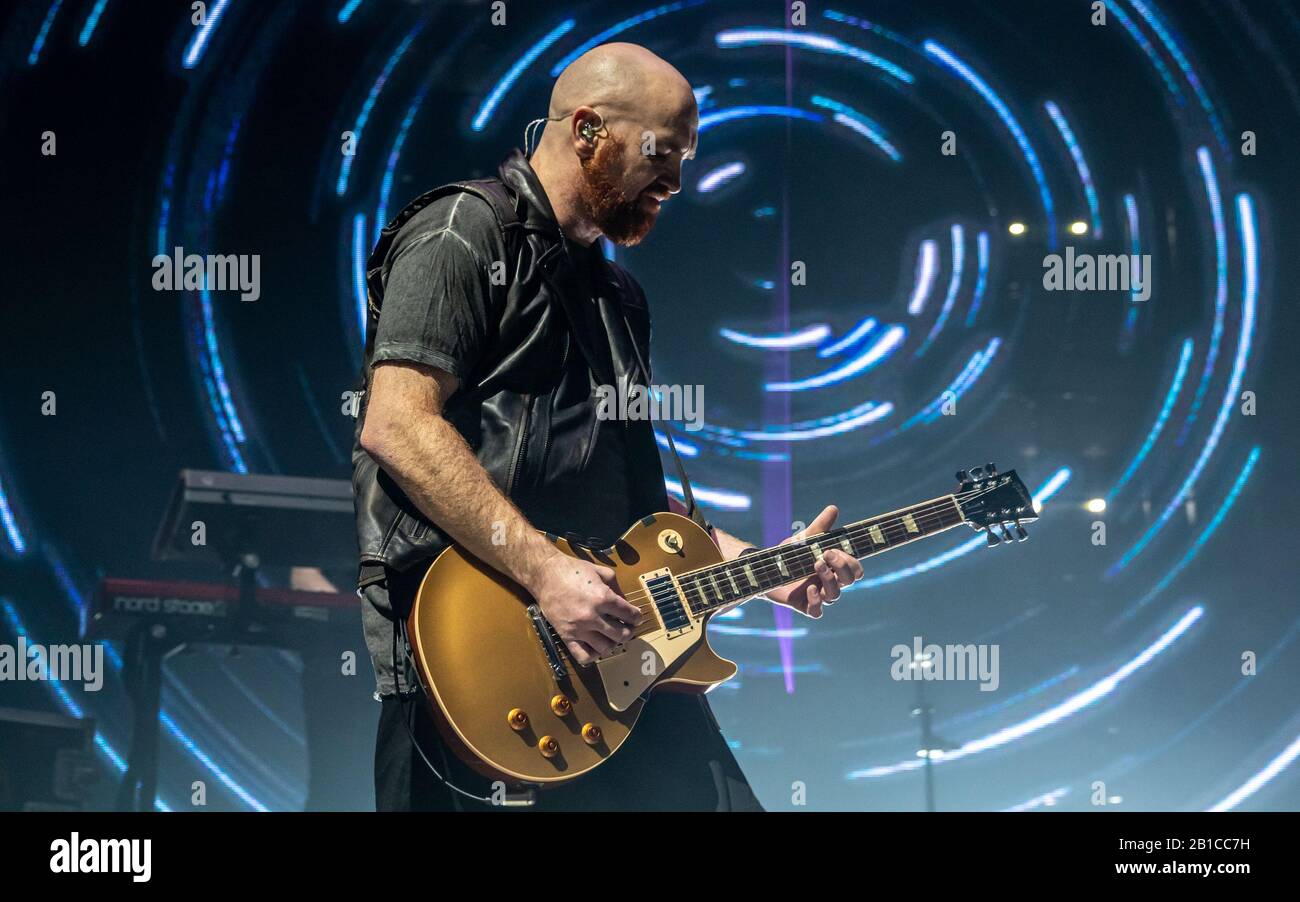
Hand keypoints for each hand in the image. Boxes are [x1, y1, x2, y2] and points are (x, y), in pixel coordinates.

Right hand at [527, 552, 642, 664]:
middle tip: (627, 627)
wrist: (545, 574)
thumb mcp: (601, 572)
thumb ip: (617, 588)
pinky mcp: (566, 636)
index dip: (637, 617)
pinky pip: (583, 656)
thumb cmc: (572, 570)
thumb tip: (626, 604)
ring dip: (612, 643)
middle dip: (628, 632)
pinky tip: (595, 646)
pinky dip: (593, 655)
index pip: (630, 615)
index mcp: (603, 597)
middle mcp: (592, 616)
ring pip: (605, 648)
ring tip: (610, 635)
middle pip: (621, 635)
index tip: (636, 617)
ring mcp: (578, 628)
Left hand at [765, 505, 863, 618]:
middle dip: (842, 567)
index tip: (833, 549)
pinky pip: (817, 612)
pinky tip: (809, 588)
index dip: (850, 562)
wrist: (765, 568)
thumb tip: (833, 508)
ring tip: (816, 564)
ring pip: (835, 596)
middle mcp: (829, 583)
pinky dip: (816, 602)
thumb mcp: (805, 539)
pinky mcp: (804, 605)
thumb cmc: (790, 554)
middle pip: (849, 581)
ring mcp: (818, 595)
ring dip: (829, 580)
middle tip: (825, 553)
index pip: (855, 570)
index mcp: (834, 568)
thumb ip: (820, 526)